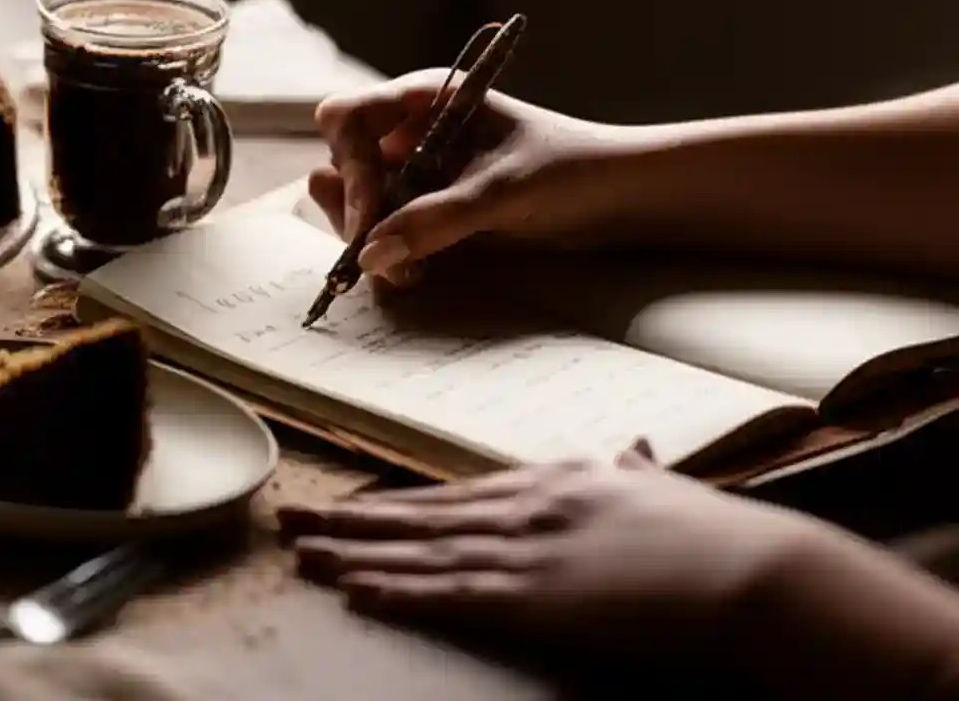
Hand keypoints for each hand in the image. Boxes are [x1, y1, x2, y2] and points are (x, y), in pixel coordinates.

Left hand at [279, 446, 814, 659]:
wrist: (753, 571)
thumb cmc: (716, 536)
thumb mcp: (666, 491)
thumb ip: (635, 472)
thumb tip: (632, 447)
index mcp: (555, 482)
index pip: (458, 493)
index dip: (401, 505)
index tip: (356, 507)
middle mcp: (526, 507)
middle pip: (420, 515)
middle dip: (352, 520)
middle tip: (292, 518)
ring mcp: (524, 551)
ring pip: (419, 551)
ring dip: (354, 554)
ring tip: (300, 552)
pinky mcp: (532, 598)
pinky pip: (449, 595)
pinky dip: (396, 592)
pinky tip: (352, 590)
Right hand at [309, 69, 634, 287]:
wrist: (621, 201)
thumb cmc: (571, 170)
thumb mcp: (502, 192)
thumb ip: (435, 219)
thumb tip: (369, 255)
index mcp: (427, 101)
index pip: (348, 121)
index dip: (351, 166)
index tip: (371, 213)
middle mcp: (414, 136)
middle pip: (342, 168)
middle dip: (354, 213)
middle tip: (379, 254)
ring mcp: (420, 178)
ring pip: (358, 208)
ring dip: (370, 242)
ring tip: (406, 271)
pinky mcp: (432, 216)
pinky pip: (386, 237)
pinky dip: (391, 259)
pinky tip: (417, 274)